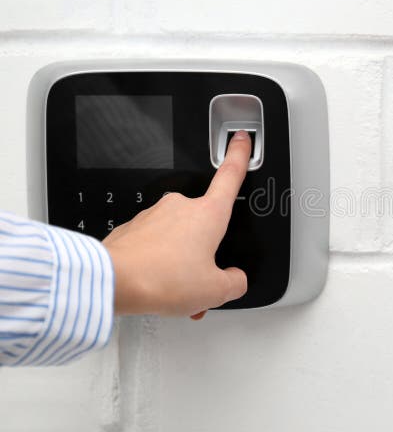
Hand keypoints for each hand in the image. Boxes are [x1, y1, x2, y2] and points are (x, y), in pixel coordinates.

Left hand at [104, 130, 250, 317]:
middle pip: (203, 224)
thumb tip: (235, 280)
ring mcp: (154, 215)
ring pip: (177, 237)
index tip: (240, 140)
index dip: (239, 155)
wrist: (112, 281)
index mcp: (208, 214)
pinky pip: (153, 245)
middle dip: (204, 250)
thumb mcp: (215, 291)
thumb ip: (234, 283)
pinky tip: (154, 283)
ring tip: (174, 288)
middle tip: (201, 278)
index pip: (230, 175)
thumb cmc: (161, 278)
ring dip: (179, 260)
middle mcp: (181, 207)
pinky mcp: (133, 228)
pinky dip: (157, 263)